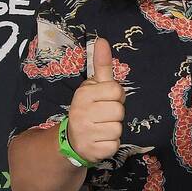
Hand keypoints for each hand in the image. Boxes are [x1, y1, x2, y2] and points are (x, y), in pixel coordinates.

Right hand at [66, 35, 124, 161]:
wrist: (72, 140)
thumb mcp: (92, 86)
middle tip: (104, 116)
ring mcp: (86, 133)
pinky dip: (111, 144)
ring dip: (114, 130)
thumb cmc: (88, 108)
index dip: (116, 96)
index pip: (116, 90)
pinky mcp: (93, 151)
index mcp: (83, 94)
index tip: (106, 100)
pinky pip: (115, 145)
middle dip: (115, 114)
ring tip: (102, 128)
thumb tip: (102, 40)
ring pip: (118, 129)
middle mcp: (81, 113)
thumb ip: (101, 65)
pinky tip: (101, 140)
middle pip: (119, 111)